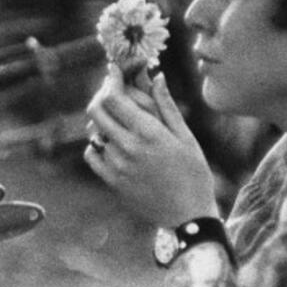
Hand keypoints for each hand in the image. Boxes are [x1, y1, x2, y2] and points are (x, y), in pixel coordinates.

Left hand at [84, 70, 218, 227]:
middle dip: (102, 95)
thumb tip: (156, 76)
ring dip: (102, 120)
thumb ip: (166, 105)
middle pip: (97, 110)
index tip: (114, 71)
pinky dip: (96, 144)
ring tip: (117, 118)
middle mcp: (128, 147)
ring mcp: (117, 166)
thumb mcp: (185, 137)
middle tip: (111, 91)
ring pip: (95, 132)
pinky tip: (109, 142)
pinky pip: (92, 155)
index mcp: (149, 133)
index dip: (111, 80)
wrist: (188, 216)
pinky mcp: (112, 182)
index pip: (115, 97)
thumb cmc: (194, 174)